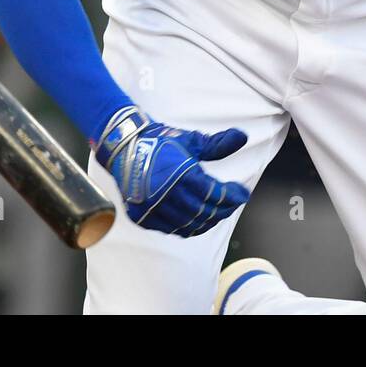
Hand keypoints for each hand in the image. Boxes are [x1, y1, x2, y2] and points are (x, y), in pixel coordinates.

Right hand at [94, 106, 250, 235]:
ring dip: (207, 221)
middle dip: (223, 209)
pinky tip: (194, 220)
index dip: (233, 197)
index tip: (242, 193)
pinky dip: (187, 227)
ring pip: (190, 226)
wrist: (123, 147)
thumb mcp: (190, 140)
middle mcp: (168, 195)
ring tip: (215, 212)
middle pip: (205, 212)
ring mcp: (154, 209)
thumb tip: (242, 136)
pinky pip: (172, 230)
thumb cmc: (160, 141)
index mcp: (182, 175)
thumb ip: (218, 144)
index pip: (216, 195)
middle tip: (231, 203)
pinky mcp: (143, 217)